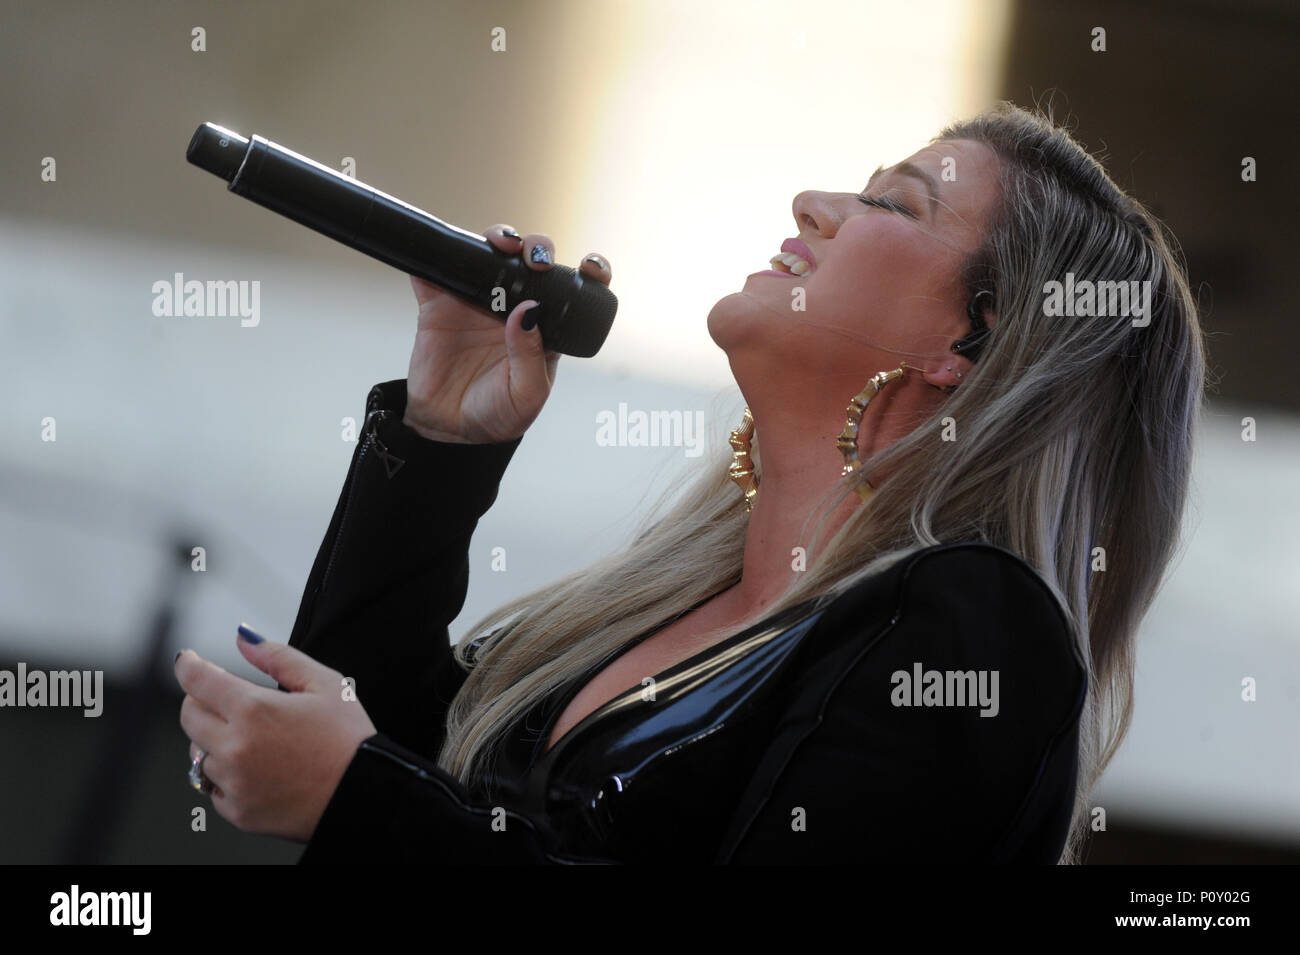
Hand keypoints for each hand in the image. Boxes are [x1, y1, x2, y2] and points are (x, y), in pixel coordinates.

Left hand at [174, 628, 377, 842]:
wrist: (365, 793)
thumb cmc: (349, 738)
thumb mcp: (324, 683)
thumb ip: (278, 656)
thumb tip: (243, 638)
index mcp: (253, 710)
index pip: (197, 681)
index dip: (188, 665)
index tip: (188, 660)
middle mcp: (234, 748)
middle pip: (189, 716)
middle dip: (202, 701)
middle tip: (229, 700)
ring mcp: (234, 783)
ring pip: (198, 753)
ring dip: (214, 740)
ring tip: (253, 739)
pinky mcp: (238, 812)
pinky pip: (212, 789)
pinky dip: (226, 776)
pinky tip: (257, 769)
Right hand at [404, 224, 613, 443]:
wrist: (448, 430)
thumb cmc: (497, 414)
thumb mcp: (526, 395)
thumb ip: (530, 357)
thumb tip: (528, 311)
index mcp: (545, 327)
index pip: (573, 291)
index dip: (588, 272)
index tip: (591, 267)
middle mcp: (513, 306)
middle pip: (530, 262)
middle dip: (539, 249)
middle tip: (536, 259)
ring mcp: (476, 301)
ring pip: (489, 254)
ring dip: (498, 238)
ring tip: (502, 245)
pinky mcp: (439, 304)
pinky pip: (435, 271)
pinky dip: (437, 252)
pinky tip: (445, 250)